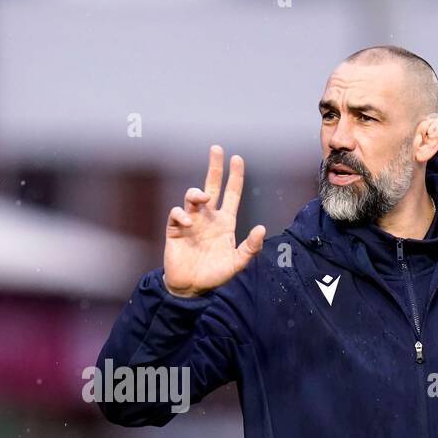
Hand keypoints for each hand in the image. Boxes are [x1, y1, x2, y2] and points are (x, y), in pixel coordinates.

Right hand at [163, 145, 265, 297]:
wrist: (191, 288)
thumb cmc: (214, 275)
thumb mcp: (237, 264)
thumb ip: (250, 248)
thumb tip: (261, 228)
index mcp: (225, 222)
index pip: (231, 193)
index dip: (235, 176)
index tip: (237, 159)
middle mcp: (208, 217)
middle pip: (211, 185)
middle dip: (214, 167)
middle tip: (217, 149)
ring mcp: (191, 222)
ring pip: (192, 197)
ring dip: (197, 193)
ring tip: (203, 198)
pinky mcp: (175, 230)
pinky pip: (177, 214)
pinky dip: (182, 215)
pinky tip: (188, 225)